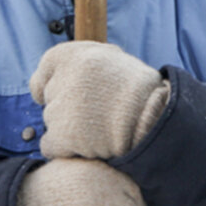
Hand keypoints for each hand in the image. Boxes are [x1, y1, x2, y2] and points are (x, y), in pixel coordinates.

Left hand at [30, 41, 168, 158]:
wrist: (159, 123)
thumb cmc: (142, 93)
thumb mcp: (114, 61)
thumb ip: (82, 64)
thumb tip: (47, 77)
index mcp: (76, 55)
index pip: (46, 66)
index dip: (47, 82)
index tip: (47, 92)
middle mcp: (65, 78)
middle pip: (50, 97)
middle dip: (65, 107)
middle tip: (94, 113)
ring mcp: (62, 108)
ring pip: (51, 122)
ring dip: (68, 128)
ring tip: (99, 128)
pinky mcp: (63, 135)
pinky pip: (50, 145)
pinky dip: (64, 149)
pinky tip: (88, 146)